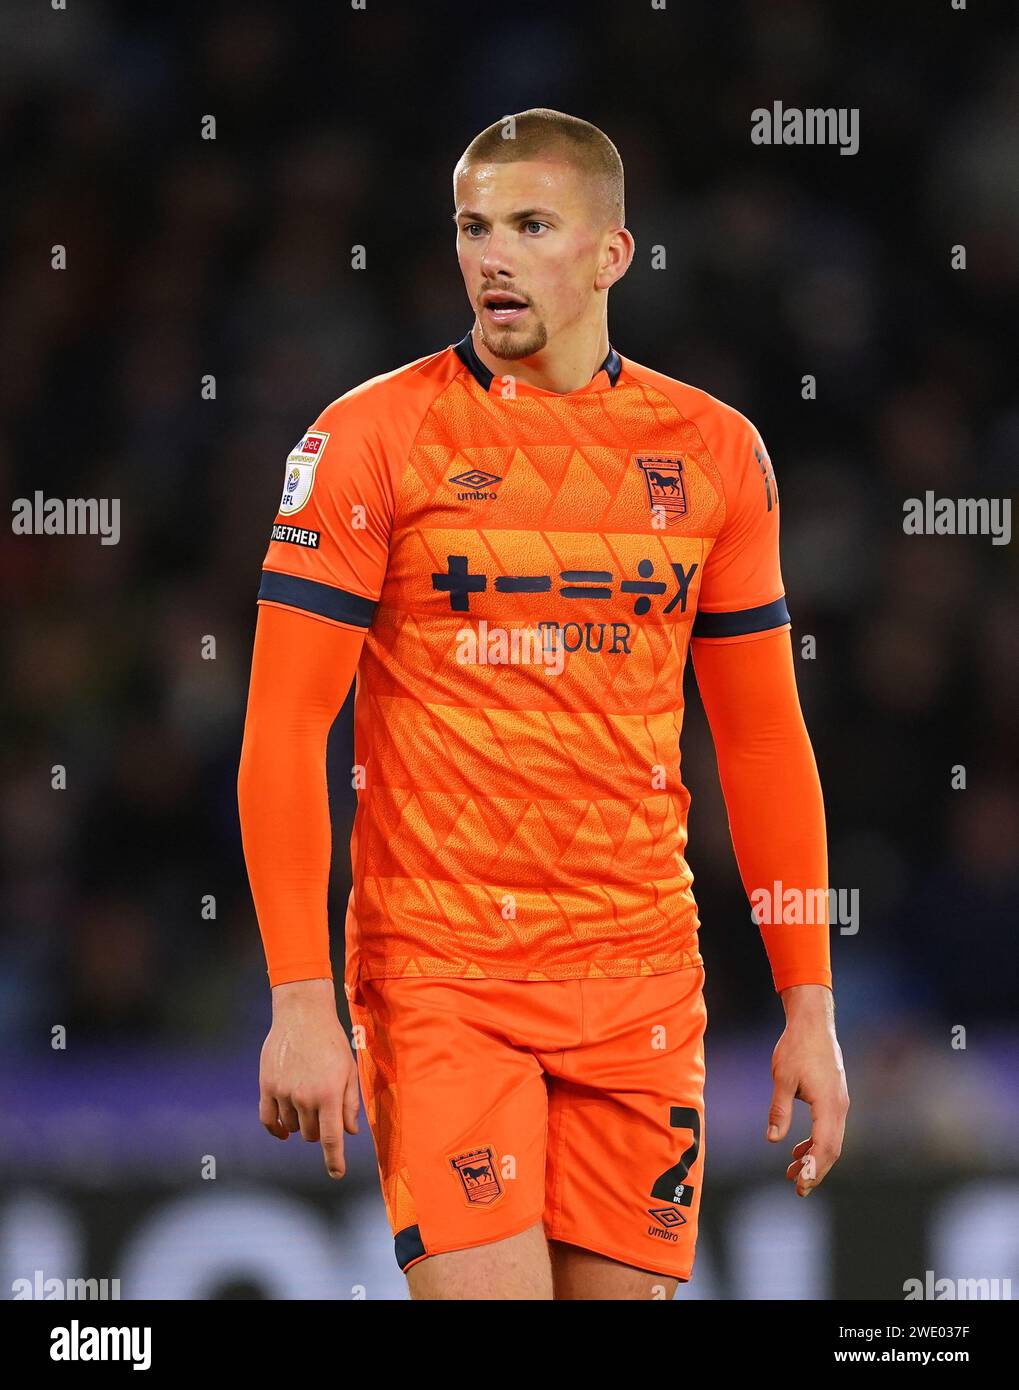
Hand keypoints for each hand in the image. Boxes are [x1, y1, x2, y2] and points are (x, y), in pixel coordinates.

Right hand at [259, 978, 360, 1178]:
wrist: (302, 1015)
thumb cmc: (331, 1042)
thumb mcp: (349, 1070)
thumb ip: (350, 1103)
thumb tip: (350, 1133)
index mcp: (330, 1094)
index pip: (331, 1138)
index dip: (334, 1160)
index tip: (337, 1174)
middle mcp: (305, 1097)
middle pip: (310, 1134)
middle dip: (318, 1130)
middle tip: (323, 1110)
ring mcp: (283, 1093)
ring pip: (290, 1127)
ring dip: (299, 1123)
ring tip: (306, 1100)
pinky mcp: (266, 1087)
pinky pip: (267, 1119)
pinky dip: (275, 1129)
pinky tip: (281, 1131)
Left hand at [767, 984, 848, 1195]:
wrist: (813, 1023)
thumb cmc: (796, 1047)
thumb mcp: (782, 1079)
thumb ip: (779, 1110)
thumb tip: (772, 1139)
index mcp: (829, 1104)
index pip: (825, 1146)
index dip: (814, 1169)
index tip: (801, 1186)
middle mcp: (840, 1106)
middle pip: (832, 1148)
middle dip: (816, 1171)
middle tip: (799, 1190)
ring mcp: (839, 1102)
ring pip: (831, 1139)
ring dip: (814, 1157)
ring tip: (792, 1172)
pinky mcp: (834, 1097)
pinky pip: (828, 1127)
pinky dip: (815, 1142)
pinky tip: (797, 1149)